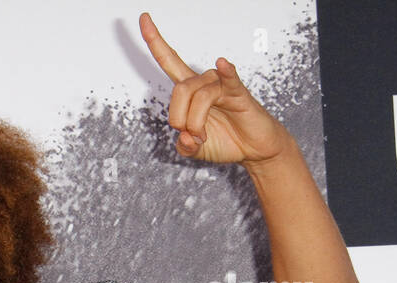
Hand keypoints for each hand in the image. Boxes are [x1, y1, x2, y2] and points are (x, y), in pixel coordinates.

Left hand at [139, 11, 292, 166]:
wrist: (253, 149)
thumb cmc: (225, 141)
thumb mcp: (195, 150)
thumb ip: (184, 146)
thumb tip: (184, 138)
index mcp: (190, 91)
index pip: (169, 60)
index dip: (155, 41)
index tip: (143, 17)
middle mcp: (204, 82)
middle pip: (179, 90)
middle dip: (177, 118)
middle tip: (188, 135)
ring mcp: (221, 85)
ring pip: (197, 97)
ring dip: (195, 123)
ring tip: (202, 137)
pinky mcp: (238, 93)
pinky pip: (228, 80)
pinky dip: (225, 72)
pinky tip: (223, 64)